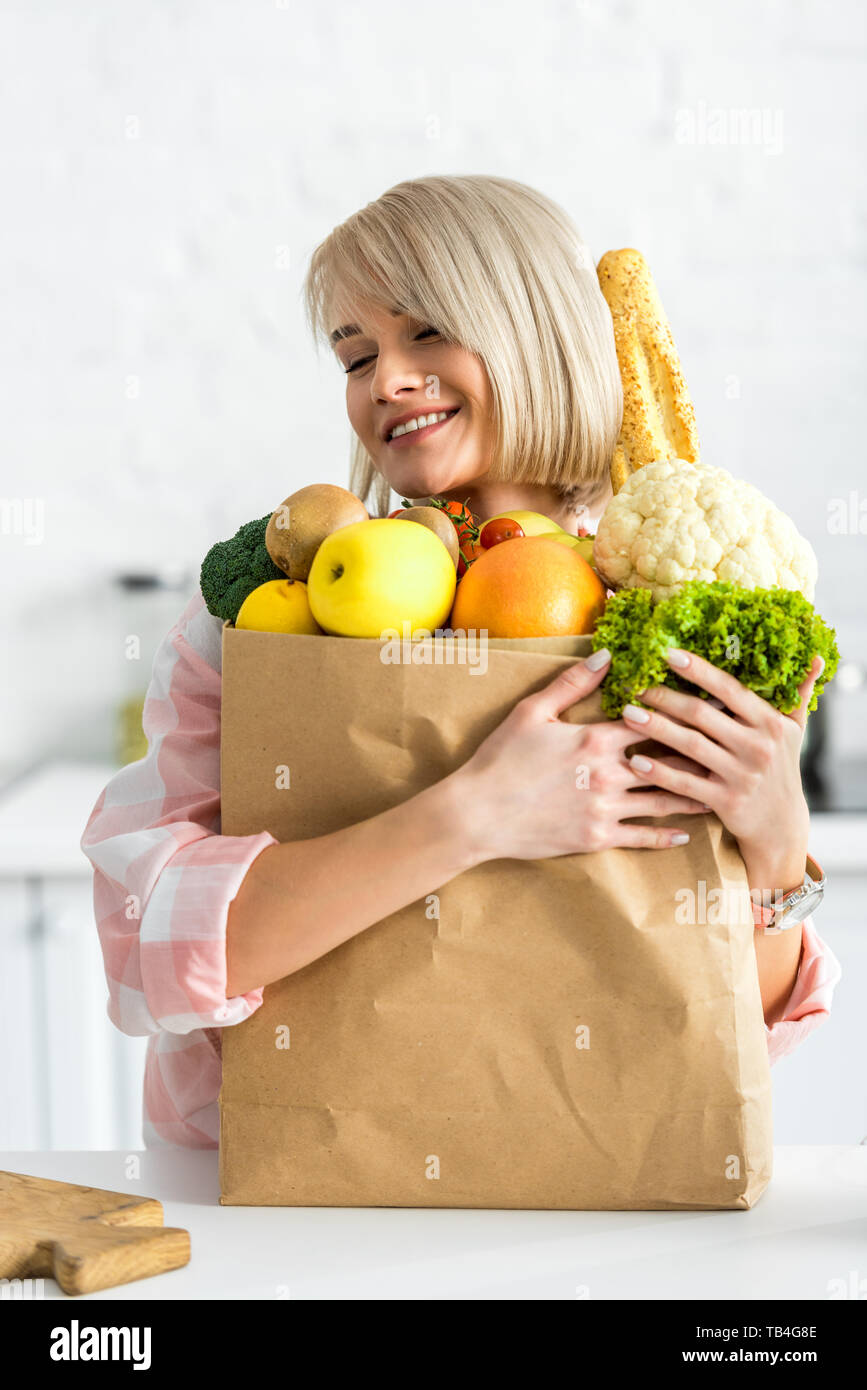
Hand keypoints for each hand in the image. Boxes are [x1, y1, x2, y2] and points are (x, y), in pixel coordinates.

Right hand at [454, 649, 710, 863]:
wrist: (477, 813)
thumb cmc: (500, 759)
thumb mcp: (531, 712)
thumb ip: (572, 684)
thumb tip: (606, 656)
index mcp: (595, 739)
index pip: (650, 722)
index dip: (680, 713)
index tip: (709, 707)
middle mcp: (609, 773)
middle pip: (666, 761)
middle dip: (699, 755)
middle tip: (730, 750)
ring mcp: (605, 808)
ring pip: (662, 800)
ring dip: (694, 795)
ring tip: (721, 790)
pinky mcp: (596, 838)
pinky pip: (641, 837)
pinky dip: (666, 836)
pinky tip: (686, 833)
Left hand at [621, 648, 824, 891]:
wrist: (781, 825)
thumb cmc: (781, 769)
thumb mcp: (794, 731)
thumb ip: (798, 694)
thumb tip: (817, 657)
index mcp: (771, 723)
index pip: (730, 689)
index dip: (699, 670)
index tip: (668, 653)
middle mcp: (758, 747)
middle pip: (703, 715)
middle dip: (665, 697)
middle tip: (635, 684)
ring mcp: (741, 775)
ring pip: (690, 746)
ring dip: (656, 728)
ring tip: (627, 713)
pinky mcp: (725, 801)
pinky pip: (685, 784)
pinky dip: (660, 772)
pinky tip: (636, 760)